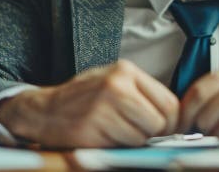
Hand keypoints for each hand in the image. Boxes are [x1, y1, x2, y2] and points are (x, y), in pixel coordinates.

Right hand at [0, 60, 178, 147]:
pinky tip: (104, 136)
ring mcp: (105, 105)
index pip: (169, 101)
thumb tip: (174, 118)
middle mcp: (117, 85)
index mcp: (126, 71)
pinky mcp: (93, 126)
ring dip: (134, 141)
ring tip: (115, 131)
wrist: (44, 110)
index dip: (172, 122)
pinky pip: (123, 145)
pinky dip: (119, 146)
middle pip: (160, 120)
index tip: (166, 130)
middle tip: (138, 133)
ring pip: (143, 136)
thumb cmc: (83, 99)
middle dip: (154, 133)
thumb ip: (141, 94)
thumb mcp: (113, 83)